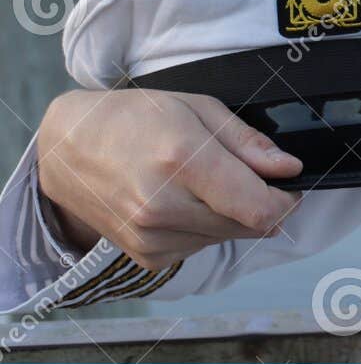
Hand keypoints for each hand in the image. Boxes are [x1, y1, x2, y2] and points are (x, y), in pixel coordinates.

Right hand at [36, 88, 303, 269]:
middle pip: (249, 226)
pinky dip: (204, 228)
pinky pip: (200, 248)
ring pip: (226, 238)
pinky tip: (183, 200)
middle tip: (246, 176)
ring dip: (231, 216)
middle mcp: (163, 207)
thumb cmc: (134, 118)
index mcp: (182, 162)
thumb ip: (247, 142)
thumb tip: (288, 168)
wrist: (68, 148)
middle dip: (262, 204)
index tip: (287, 183)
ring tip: (202, 182)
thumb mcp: (197, 108)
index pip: (258, 208)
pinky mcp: (146, 256)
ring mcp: (151, 237)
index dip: (285, 199)